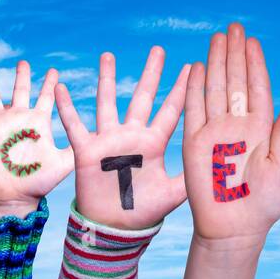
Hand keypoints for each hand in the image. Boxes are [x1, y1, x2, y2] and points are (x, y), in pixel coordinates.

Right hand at [0, 60, 72, 216]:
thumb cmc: (39, 182)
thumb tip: (95, 136)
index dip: (49, 84)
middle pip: (20, 91)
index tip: (54, 70)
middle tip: (23, 62)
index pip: (46, 98)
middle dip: (21, 77)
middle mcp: (18, 120)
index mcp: (38, 123)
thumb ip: (76, 147)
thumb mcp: (63, 164)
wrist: (14, 198)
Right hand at [56, 48, 189, 228]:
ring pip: (108, 102)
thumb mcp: (174, 194)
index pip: (171, 111)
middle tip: (159, 49)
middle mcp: (132, 136)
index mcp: (154, 144)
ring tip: (108, 55)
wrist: (113, 229)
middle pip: (143, 97)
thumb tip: (220, 166)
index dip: (181, 90)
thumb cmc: (144, 213)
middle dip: (151, 74)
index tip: (192, 67)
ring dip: (107, 79)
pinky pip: (74, 125)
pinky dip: (66, 107)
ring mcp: (109, 141)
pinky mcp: (86, 151)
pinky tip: (60, 87)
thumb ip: (192, 177)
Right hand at [182, 24, 279, 241]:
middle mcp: (238, 125)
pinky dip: (193, 88)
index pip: (258, 88)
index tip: (256, 41)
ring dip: (215, 63)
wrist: (233, 228)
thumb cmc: (263, 204)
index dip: (256, 64)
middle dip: (235, 54)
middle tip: (235, 27)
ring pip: (214, 89)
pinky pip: (192, 110)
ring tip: (217, 38)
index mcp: (262, 128)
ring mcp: (215, 132)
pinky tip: (195, 67)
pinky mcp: (194, 143)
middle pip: (235, 81)